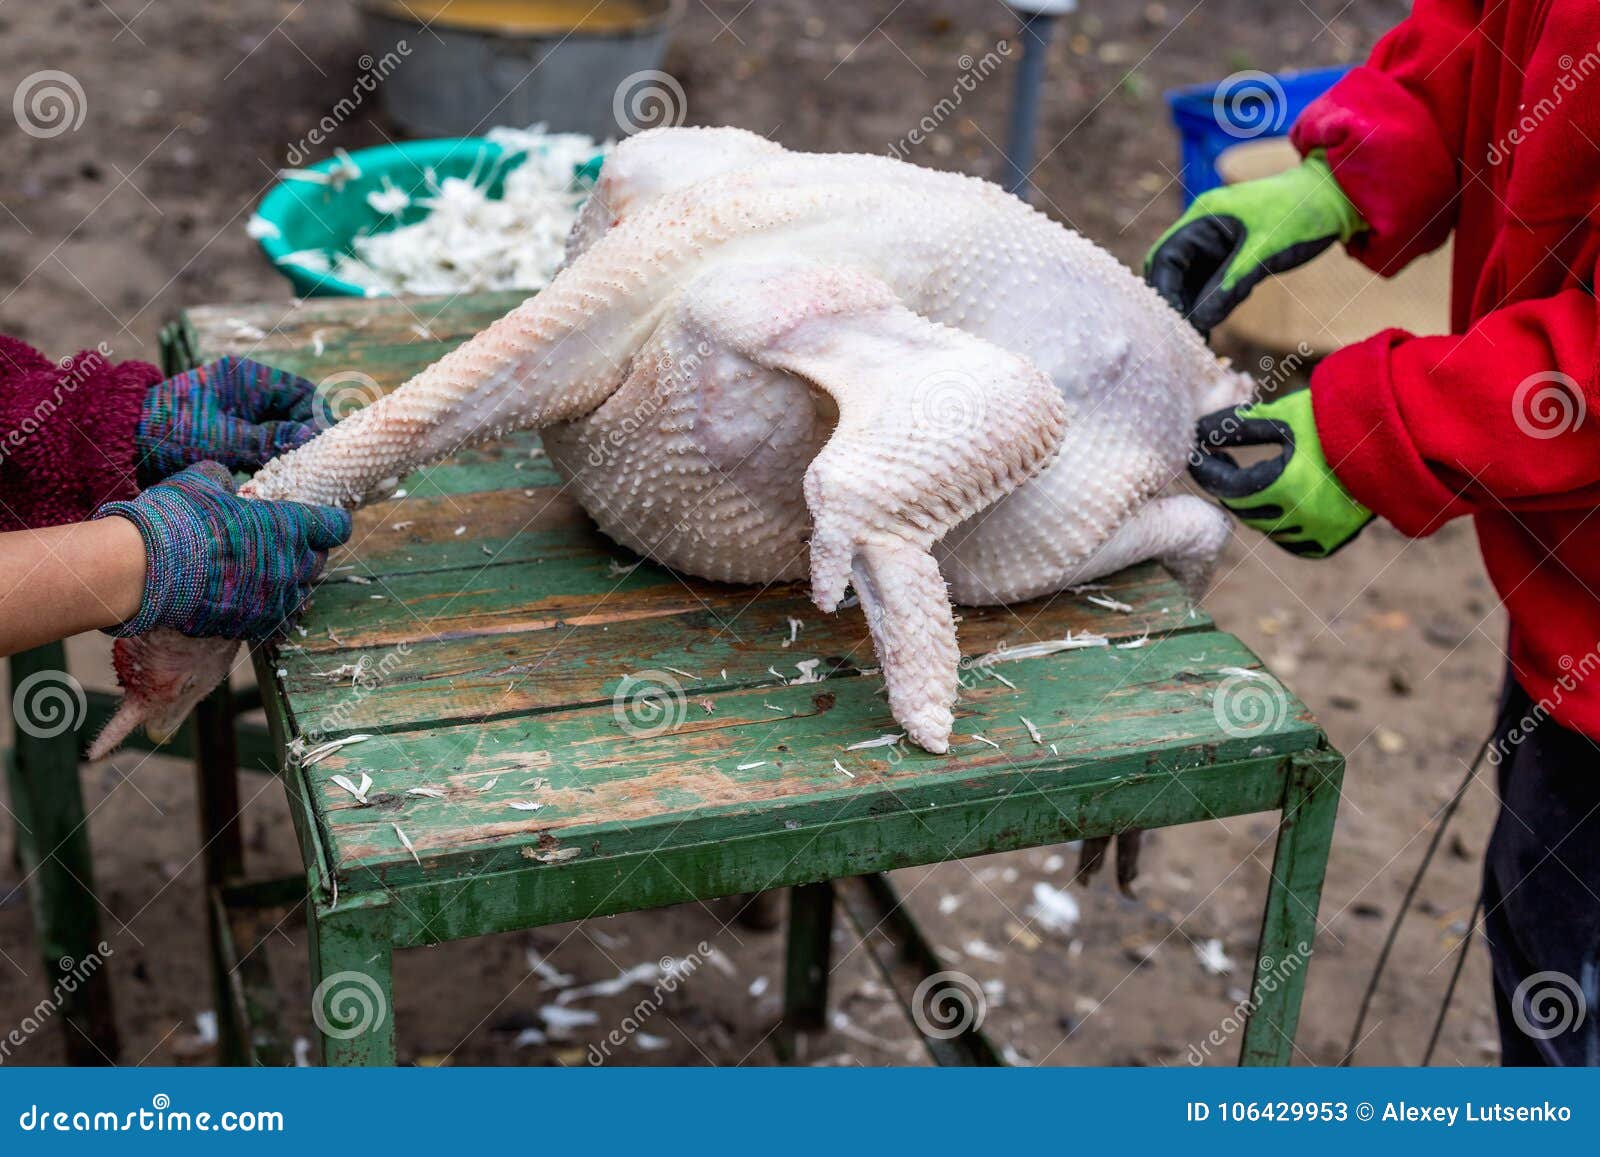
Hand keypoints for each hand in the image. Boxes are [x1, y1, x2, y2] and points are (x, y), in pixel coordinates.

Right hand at [93, 461, 351, 639]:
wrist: (145, 570)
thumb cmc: (174, 519)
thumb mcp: (200, 482)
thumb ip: (222, 479)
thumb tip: (225, 480)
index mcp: (287, 525)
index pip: (334, 526)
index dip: (333, 522)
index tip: (330, 520)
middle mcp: (289, 564)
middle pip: (318, 561)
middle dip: (309, 552)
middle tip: (291, 545)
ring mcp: (274, 599)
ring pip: (302, 593)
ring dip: (293, 584)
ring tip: (274, 576)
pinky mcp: (254, 624)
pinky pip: (279, 621)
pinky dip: (274, 612)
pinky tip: (261, 604)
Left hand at [134, 356, 320, 485]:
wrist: (119, 445)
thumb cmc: (167, 433)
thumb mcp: (222, 439)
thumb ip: (269, 440)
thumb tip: (312, 441)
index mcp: (247, 378)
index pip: (301, 393)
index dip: (318, 418)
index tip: (325, 448)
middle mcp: (246, 392)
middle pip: (294, 414)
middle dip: (307, 440)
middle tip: (319, 469)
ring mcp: (237, 413)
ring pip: (280, 433)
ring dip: (291, 454)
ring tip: (302, 479)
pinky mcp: (229, 435)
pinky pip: (263, 447)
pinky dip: (273, 463)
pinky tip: (278, 482)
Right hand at [1145, 152, 1364, 335]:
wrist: (1340, 199)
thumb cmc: (1303, 215)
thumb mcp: (1265, 253)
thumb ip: (1229, 286)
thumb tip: (1197, 322)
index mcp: (1204, 216)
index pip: (1165, 256)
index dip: (1164, 291)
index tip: (1171, 323)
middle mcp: (1204, 227)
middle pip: (1172, 270)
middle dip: (1174, 302)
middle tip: (1182, 337)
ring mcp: (1218, 241)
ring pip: (1190, 280)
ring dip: (1191, 307)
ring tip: (1197, 338)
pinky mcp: (1233, 254)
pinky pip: (1210, 282)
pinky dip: (1209, 303)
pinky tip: (1212, 324)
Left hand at [1190, 389, 1371, 557]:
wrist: (1395, 440)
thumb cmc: (1337, 422)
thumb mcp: (1284, 418)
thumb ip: (1239, 427)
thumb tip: (1198, 431)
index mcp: (1282, 487)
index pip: (1225, 485)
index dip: (1207, 468)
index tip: (1196, 453)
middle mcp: (1295, 519)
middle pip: (1240, 508)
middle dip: (1228, 485)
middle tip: (1219, 462)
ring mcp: (1311, 536)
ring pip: (1262, 526)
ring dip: (1251, 505)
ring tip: (1247, 479)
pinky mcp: (1325, 544)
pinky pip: (1288, 540)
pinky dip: (1278, 524)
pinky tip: (1275, 503)